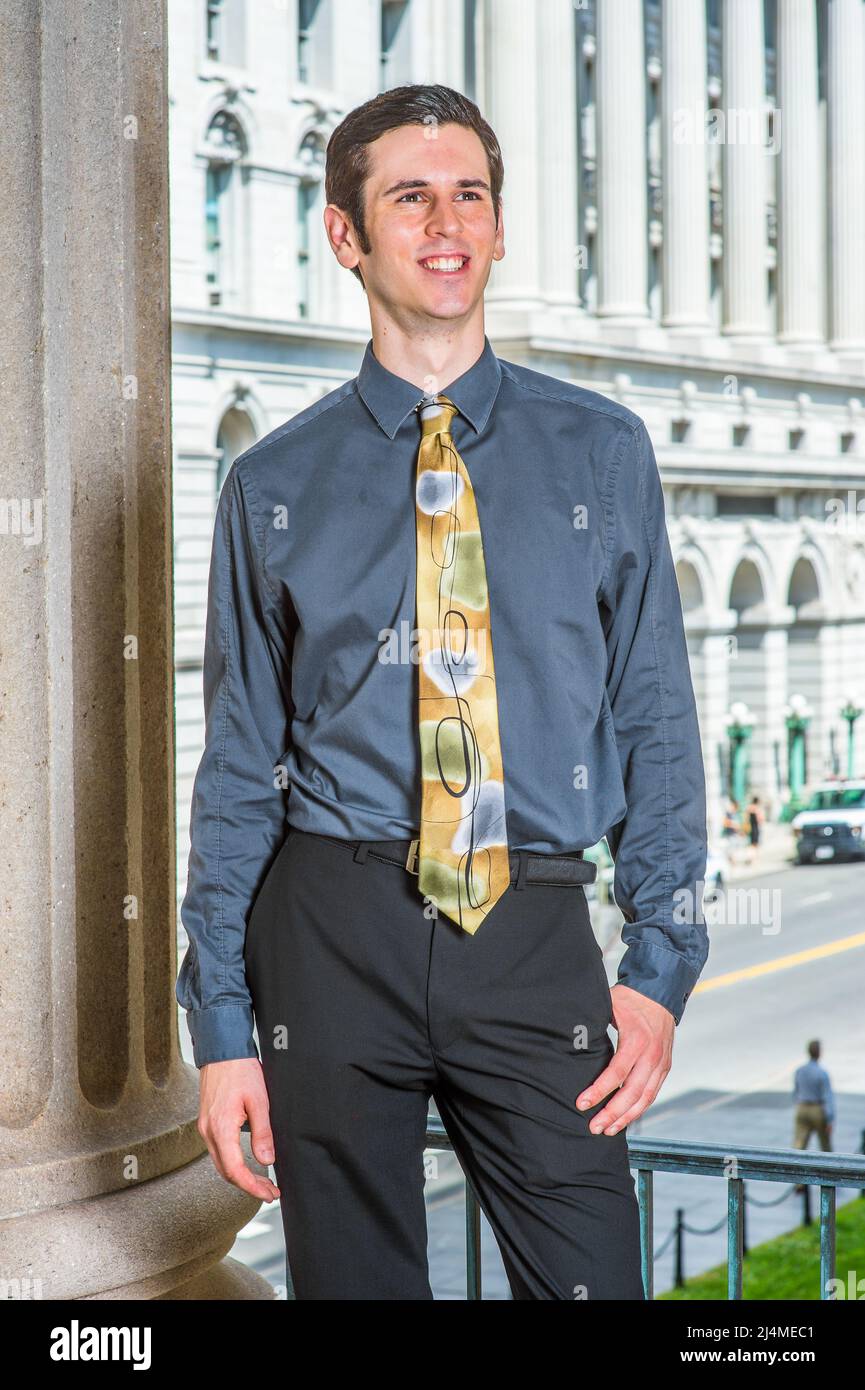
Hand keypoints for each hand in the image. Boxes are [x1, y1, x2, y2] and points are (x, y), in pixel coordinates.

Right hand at [198, 1058, 280, 1201]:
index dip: (252, 1187)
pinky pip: (217, 1150)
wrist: (222, 1050)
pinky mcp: (207, 1122)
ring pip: (220, 1163)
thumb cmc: (241, 1070)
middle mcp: (208, 1131)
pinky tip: (247, 1162)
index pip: (235, 1171)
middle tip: (270, 1191)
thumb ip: (263, 1133)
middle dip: (248, 1185)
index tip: (269, 1194)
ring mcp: (205, 1127)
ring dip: (240, 1175)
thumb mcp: (260, 1100)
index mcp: (221, 1128)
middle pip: (226, 1172)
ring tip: (262, 1180)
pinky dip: (232, 1162)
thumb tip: (267, 1161)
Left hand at [575, 985, 673, 1134]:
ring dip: (626, 1117)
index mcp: (636, 1040)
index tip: (582, 1104)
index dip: (598, 1091)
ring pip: (645, 1098)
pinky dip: (639, 1109)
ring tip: (608, 1130)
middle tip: (594, 1127)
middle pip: (632, 1092)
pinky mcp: (665, 1068)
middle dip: (612, 1113)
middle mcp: (652, 1055)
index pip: (616, 1072)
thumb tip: (566, 1036)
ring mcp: (661, 1064)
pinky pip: (652, 1093)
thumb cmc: (630, 1000)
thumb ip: (591, 1022)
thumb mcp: (608, 1006)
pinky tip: (625, 1118)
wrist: (660, 995)